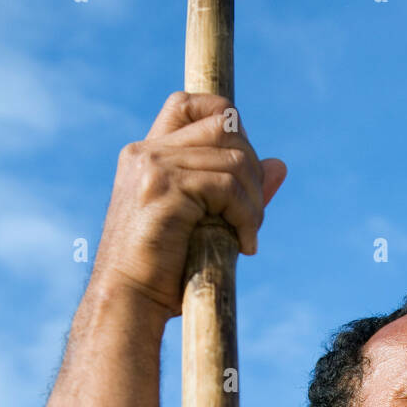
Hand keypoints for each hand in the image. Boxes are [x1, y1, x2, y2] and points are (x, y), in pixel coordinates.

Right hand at [90, 91, 287, 318]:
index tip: (242, 166)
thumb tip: (280, 165)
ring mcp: (153, 167)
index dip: (227, 120)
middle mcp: (145, 152)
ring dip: (254, 199)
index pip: (189, 103)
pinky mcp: (164, 189)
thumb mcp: (203, 223)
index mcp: (146, 154)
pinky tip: (244, 245)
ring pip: (233, 157)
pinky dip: (247, 216)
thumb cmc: (161, 273)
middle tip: (253, 214)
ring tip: (248, 235)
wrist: (126, 303)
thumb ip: (236, 191)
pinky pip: (227, 186)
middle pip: (224, 123)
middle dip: (252, 166)